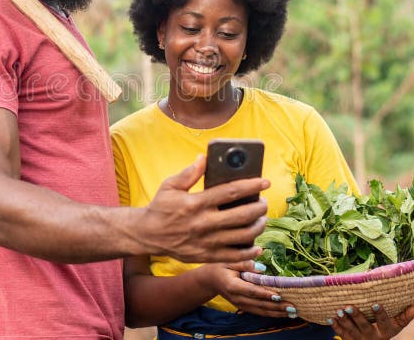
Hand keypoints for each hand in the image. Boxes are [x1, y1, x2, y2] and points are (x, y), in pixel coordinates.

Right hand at [138, 155, 268, 262]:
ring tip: (261, 219)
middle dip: (259, 207)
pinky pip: (234, 256)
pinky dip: (249, 253)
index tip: (265, 182)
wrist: (148, 235)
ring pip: (242, 236)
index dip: (252, 186)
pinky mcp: (207, 256)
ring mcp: (207, 242)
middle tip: (264, 202)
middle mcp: (204, 223)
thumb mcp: (170, 186)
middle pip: (242, 215)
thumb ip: (189, 172)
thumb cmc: (161, 207)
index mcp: (196, 203)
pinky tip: (257, 246)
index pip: (231, 192)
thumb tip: (205, 158)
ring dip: (258, 226)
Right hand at [201, 261, 295, 318]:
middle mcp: (236, 298)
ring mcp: (240, 304)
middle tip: (292, 306)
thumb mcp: (230, 260)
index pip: (251, 291)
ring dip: (277, 312)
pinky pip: (259, 312)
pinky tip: (283, 313)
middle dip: (276, 306)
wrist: (210, 279)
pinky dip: (272, 313)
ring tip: (293, 312)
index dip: (265, 294)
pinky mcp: (243, 307)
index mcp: (232, 286)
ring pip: (260, 311)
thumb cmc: (221, 266)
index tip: (278, 295)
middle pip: (258, 304)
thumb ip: (245, 263)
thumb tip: (261, 267)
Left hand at [330, 304, 413, 339]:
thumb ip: (405, 316)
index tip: (376, 303)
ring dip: (345, 321)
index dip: (381, 314)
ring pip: (351, 331)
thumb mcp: (396, 326)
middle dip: (357, 317)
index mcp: (386, 332)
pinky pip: (342, 335)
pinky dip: (336, 327)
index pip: (385, 323)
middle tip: (349, 306)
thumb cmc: (385, 330)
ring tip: (339, 311)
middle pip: (365, 327)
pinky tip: (331, 318)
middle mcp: (373, 337)